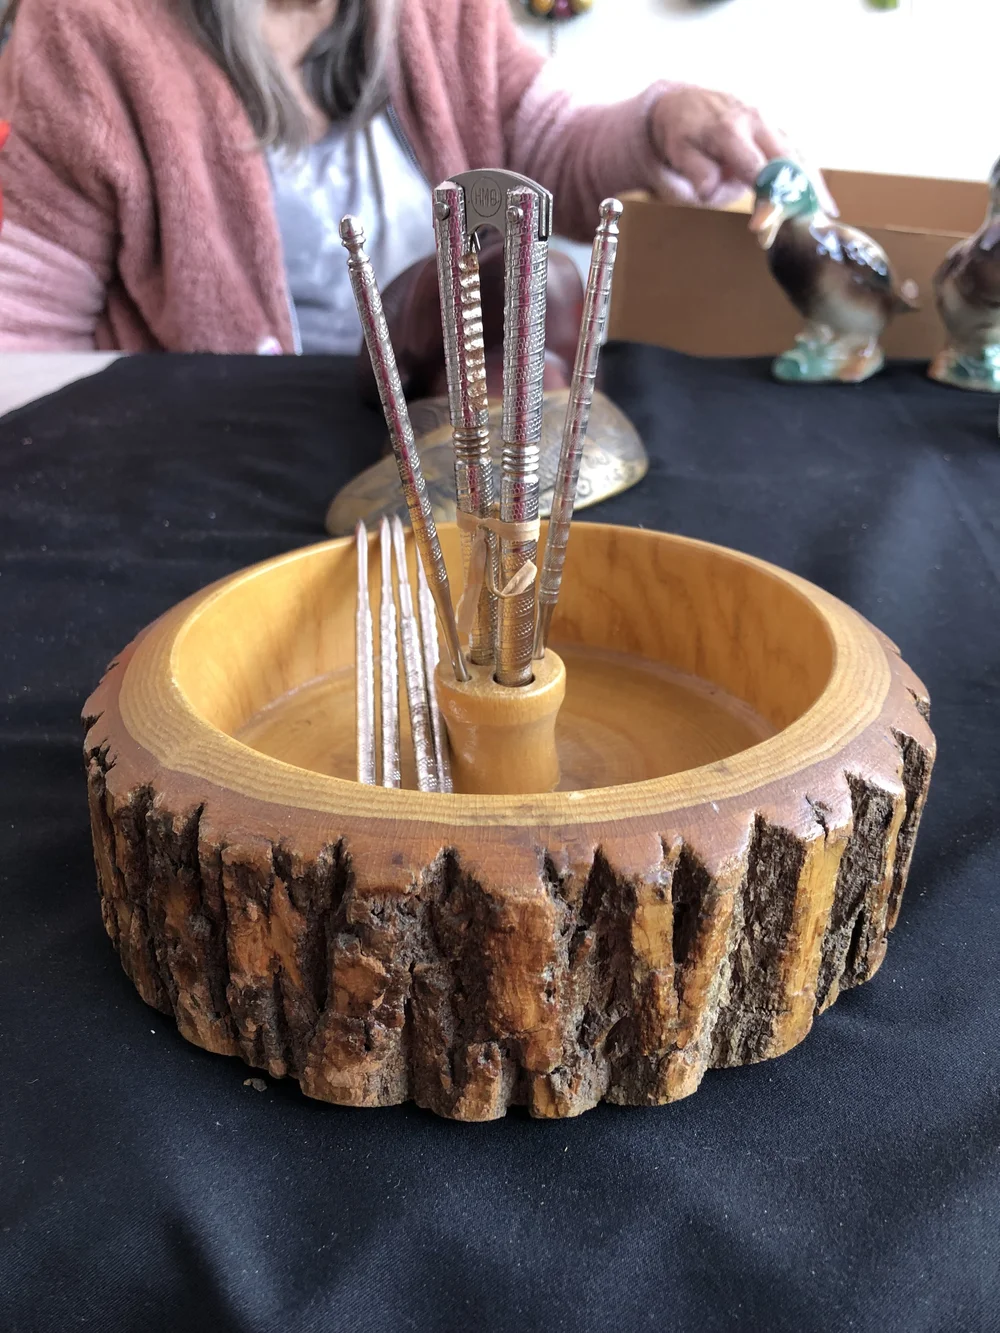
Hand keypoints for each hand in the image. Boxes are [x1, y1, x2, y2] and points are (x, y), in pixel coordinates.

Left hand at [650, 85, 836, 213]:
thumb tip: (710, 190)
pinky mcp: (776, 130)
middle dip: (800, 192)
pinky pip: (798, 152)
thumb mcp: (679, 152)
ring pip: (799, 154)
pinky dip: (810, 175)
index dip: (765, 197)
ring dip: (813, 184)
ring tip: (826, 213)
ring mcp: (770, 124)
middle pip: (788, 160)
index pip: (755, 168)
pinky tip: (821, 198)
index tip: (766, 227)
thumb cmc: (683, 134)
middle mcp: (756, 122)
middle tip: (812, 223)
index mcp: (730, 130)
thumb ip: (695, 172)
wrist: (687, 103)